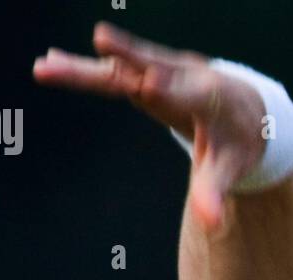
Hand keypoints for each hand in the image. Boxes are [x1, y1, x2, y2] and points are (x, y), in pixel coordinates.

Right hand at [33, 23, 266, 230]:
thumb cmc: (236, 142)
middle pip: (148, 69)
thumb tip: (211, 225)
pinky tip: (50, 62)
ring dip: (87, 66)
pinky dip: (83, 68)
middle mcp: (185, 75)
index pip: (188, 94)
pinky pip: (111, 69)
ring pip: (121, 66)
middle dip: (125, 58)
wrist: (244, 107)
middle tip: (102, 41)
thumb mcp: (230, 168)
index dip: (170, 90)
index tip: (150, 84)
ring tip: (49, 65)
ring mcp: (161, 69)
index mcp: (211, 99)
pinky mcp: (143, 70)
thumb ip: (215, 192)